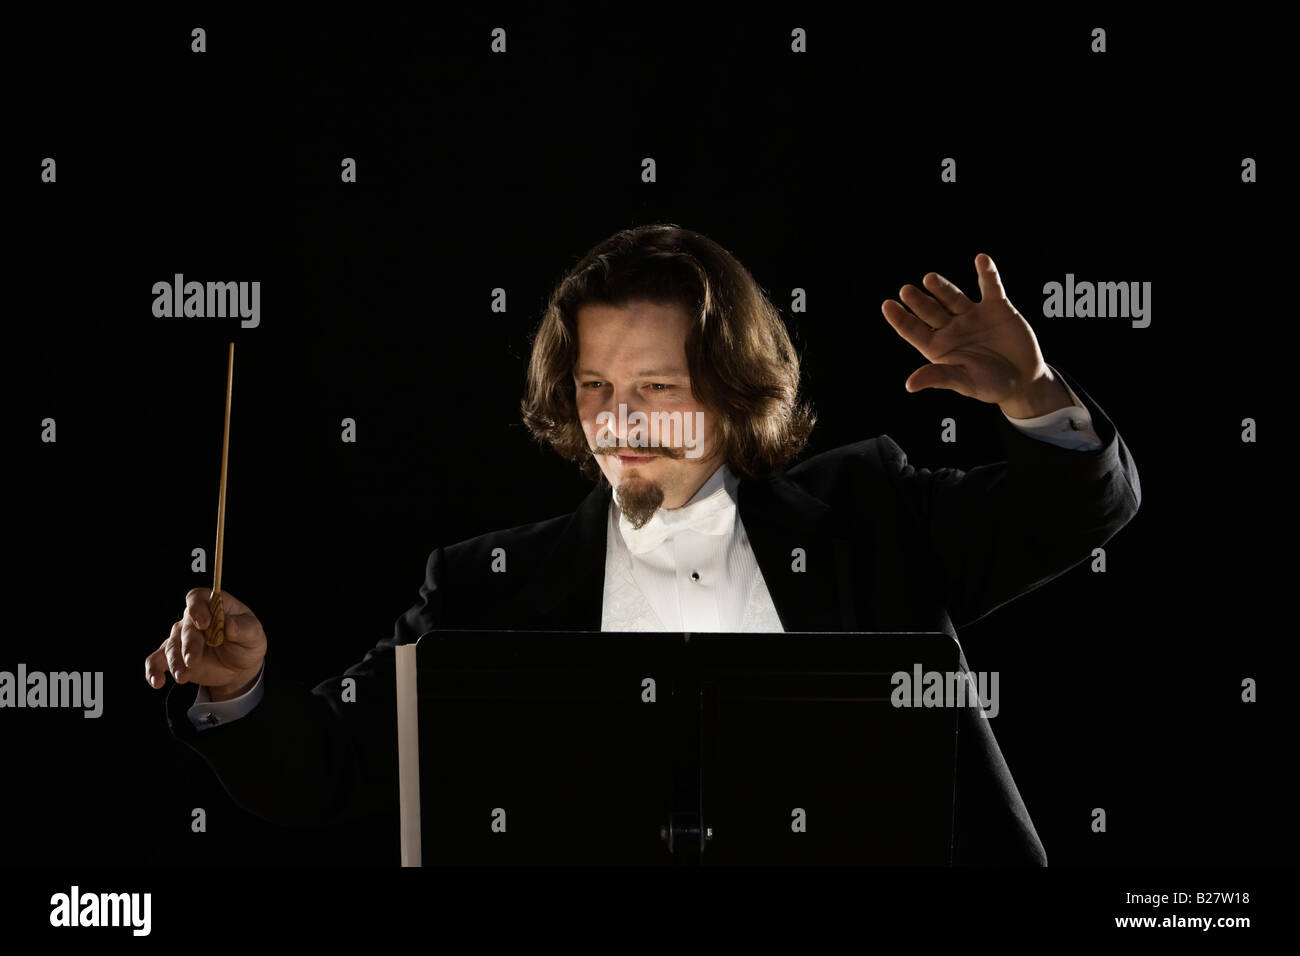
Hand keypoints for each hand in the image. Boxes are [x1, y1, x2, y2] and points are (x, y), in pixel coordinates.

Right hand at [146, 588, 266, 700]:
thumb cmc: (247, 642)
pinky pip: (156, 661)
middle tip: (193, 660)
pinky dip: (154, 671)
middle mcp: (194, 619)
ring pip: (171, 645)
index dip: (198, 608)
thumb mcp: (254, 634)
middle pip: (185, 626)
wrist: (239, 667)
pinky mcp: (175, 657)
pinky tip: (157, 682)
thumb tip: (230, 624)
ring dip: (175, 661)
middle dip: (189, 644)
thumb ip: (243, 628)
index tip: (204, 623)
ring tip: (182, 676)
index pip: (198, 598)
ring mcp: (182, 638)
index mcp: (213, 605)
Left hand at [882, 253, 1048, 406]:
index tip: (887, 305)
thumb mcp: (966, 383)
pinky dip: (987, 273)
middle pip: (931, 311)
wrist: (1023, 379)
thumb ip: (940, 378)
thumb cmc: (990, 385)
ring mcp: (972, 315)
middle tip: (905, 291)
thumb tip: (909, 385)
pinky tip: (981, 260)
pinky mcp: (996, 307)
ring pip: (953, 298)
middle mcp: (951, 328)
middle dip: (919, 302)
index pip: (913, 330)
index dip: (900, 319)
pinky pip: (990, 286)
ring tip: (929, 279)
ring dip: (942, 288)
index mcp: (938, 347)